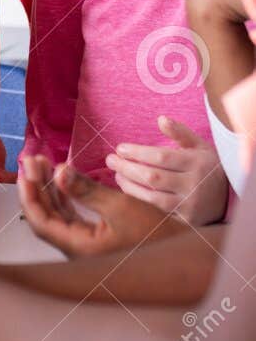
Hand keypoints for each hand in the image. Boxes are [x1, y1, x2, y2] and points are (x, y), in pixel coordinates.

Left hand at [18, 154, 180, 255]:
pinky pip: (73, 219)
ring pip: (59, 217)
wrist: (184, 257)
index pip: (41, 222)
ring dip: (51, 191)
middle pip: (47, 218)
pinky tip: (65, 179)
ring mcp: (87, 248)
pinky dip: (66, 199)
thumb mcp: (121, 207)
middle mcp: (78, 252)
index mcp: (80, 248)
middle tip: (33, 160)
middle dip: (37, 188)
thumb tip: (58, 171)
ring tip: (45, 163)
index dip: (30, 195)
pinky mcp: (97, 242)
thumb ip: (86, 190)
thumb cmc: (156, 234)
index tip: (25, 171)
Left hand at [107, 117, 228, 224]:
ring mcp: (189, 206)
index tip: (119, 148)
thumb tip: (161, 119)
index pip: (161, 157)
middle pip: (152, 177)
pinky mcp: (184, 222)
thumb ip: (180, 133)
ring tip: (117, 176)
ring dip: (129, 187)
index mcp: (196, 163)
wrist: (229, 198)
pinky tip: (128, 194)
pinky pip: (156, 214)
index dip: (137, 152)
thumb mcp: (199, 147)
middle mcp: (193, 185)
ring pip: (152, 198)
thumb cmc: (207, 167)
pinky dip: (139, 204)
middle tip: (110, 160)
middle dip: (127, 168)